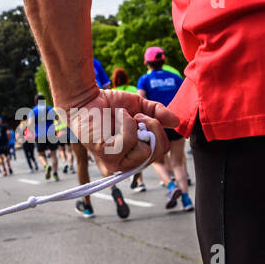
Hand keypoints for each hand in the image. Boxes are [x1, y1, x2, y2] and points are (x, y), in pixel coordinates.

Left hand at [65, 89, 180, 174]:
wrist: (87, 100)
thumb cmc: (110, 106)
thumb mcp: (140, 107)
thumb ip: (158, 114)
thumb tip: (177, 122)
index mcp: (136, 154)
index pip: (163, 150)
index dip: (158, 131)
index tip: (143, 118)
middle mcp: (128, 163)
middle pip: (159, 152)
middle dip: (152, 128)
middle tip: (137, 117)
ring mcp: (117, 163)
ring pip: (146, 151)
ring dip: (136, 126)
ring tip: (123, 119)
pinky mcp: (109, 157)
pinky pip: (130, 141)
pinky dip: (125, 123)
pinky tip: (115, 119)